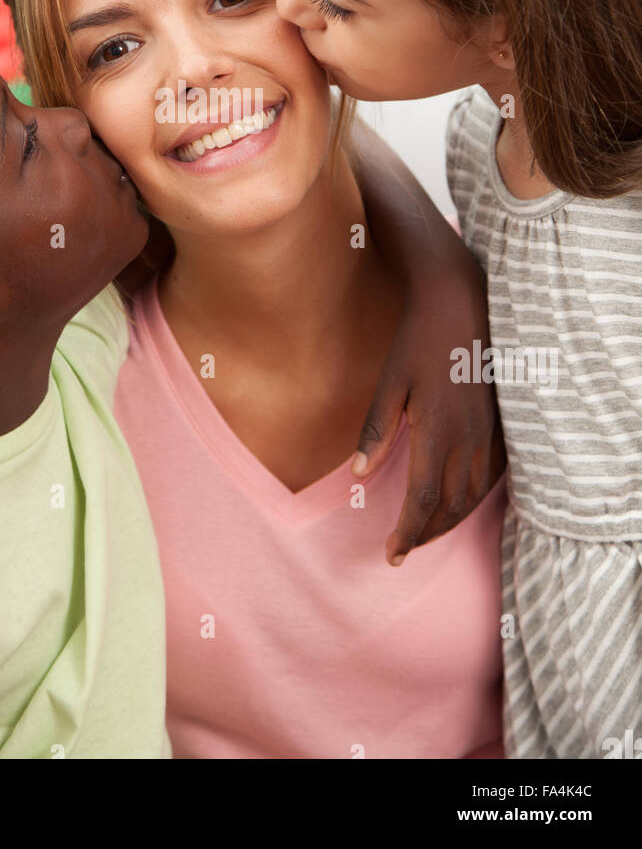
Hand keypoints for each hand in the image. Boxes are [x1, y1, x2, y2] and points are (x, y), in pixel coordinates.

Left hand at [351, 275, 505, 564]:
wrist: (459, 304)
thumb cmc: (417, 341)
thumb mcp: (389, 382)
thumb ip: (376, 430)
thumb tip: (359, 475)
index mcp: (437, 431)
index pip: (423, 499)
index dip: (408, 532)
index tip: (392, 554)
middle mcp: (468, 438)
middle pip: (452, 505)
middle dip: (427, 532)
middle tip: (403, 548)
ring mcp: (489, 431)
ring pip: (475, 494)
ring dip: (451, 519)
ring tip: (425, 531)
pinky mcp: (499, 421)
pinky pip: (494, 474)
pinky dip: (476, 497)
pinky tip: (461, 501)